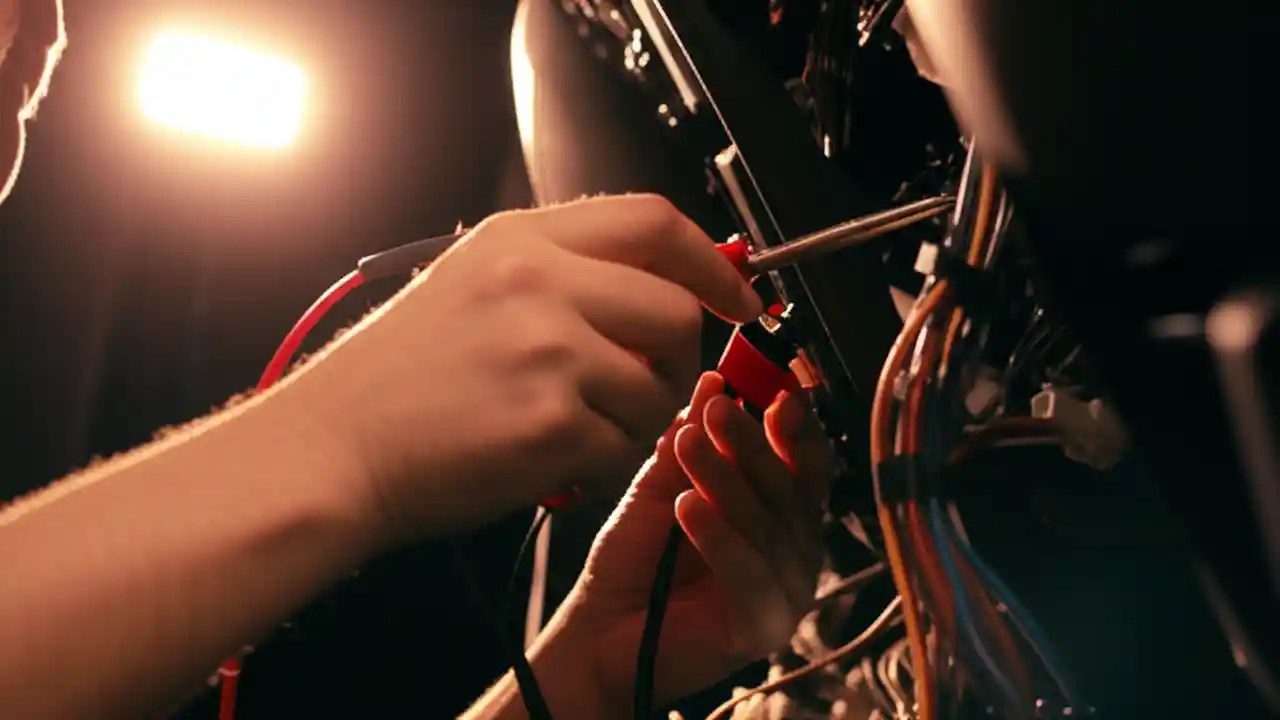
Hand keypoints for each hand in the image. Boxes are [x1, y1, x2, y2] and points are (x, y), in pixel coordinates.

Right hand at [278, 195, 761, 545]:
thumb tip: (667, 288)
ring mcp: (546, 351)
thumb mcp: (473, 285)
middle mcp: (538, 283)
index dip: (712, 263)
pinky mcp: (551, 423)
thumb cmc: (399, 380)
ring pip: (660, 386)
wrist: (331, 450)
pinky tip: (552, 457)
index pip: (655, 223)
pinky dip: (602, 461)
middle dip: (678, 359)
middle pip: (676, 310)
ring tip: (577, 426)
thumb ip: (567, 274)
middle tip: (644, 385)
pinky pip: (625, 445)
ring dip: (637, 417)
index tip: (737, 298)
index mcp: (520, 240)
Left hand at [546, 371, 832, 713]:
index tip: (774, 390)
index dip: (797, 426)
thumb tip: (713, 380)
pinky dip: (721, 538)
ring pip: (769, 528)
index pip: (806, 464)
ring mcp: (785, 592)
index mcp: (780, 514)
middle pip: (789, 490)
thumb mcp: (661, 488)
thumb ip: (690, 441)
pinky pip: (752, 576)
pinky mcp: (763, 628)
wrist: (598, 631)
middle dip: (751, 445)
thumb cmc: (635, 561)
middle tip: (718, 410)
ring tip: (688, 448)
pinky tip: (689, 507)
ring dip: (727, 482)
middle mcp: (794, 551)